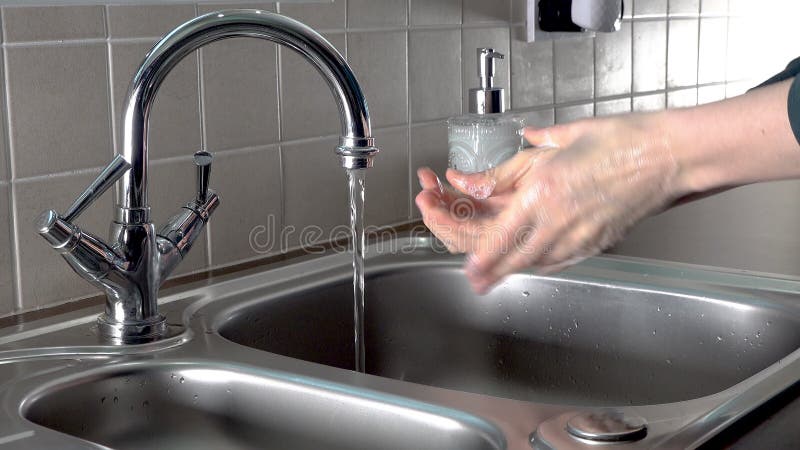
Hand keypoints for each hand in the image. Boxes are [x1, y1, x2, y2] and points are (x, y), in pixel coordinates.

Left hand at [416, 114, 687, 293]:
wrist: (670, 155)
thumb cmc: (623, 139)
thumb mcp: (565, 137)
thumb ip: (526, 152)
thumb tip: (502, 159)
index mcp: (544, 192)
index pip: (501, 235)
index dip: (482, 258)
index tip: (470, 269)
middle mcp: (559, 220)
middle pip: (516, 259)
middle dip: (492, 274)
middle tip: (476, 281)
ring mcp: (581, 235)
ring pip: (539, 264)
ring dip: (515, 271)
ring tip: (497, 276)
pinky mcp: (599, 242)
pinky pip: (563, 260)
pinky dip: (543, 264)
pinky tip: (534, 262)